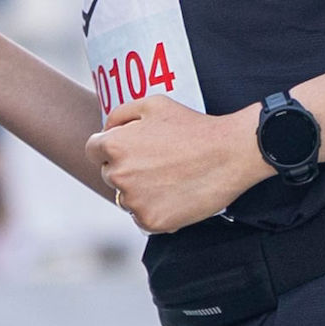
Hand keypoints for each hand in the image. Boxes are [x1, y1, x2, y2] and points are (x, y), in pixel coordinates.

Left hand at [87, 94, 268, 233]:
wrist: (231, 153)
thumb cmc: (193, 126)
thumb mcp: (154, 104)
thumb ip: (120, 114)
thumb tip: (104, 130)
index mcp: (114, 146)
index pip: (93, 150)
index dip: (112, 147)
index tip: (132, 149)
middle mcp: (118, 175)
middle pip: (110, 175)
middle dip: (127, 168)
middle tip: (159, 163)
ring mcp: (134, 201)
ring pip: (126, 198)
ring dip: (140, 192)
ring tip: (170, 178)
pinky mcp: (151, 221)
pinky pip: (142, 217)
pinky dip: (155, 210)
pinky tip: (176, 195)